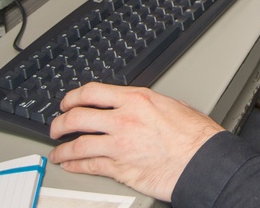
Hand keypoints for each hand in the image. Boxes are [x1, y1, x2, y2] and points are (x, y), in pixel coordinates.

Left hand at [48, 82, 223, 200]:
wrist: (203, 161)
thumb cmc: (195, 135)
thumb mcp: (170, 105)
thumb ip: (146, 105)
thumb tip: (134, 106)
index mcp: (136, 100)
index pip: (92, 92)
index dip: (73, 97)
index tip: (68, 102)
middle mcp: (124, 120)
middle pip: (78, 117)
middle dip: (60, 122)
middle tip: (56, 126)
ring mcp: (119, 146)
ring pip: (78, 145)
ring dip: (63, 148)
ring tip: (57, 151)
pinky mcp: (120, 168)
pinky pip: (89, 166)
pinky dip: (75, 166)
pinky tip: (70, 165)